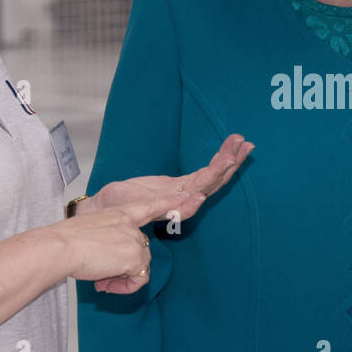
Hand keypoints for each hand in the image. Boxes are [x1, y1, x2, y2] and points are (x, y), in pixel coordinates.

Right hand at [58, 193, 180, 293]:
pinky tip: (106, 284)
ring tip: (101, 280)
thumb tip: (109, 260)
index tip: (187, 197)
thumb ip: (107, 240)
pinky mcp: (134, 258)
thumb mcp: (90, 231)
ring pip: (140, 266)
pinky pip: (138, 280)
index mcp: (117, 213)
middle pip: (141, 250)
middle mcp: (130, 224)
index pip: (148, 205)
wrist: (60, 247)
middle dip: (123, 267)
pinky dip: (124, 287)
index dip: (168, 203)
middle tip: (101, 276)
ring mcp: (134, 240)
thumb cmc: (65, 240)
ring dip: (121, 279)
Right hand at [88, 134, 252, 216]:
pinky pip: (204, 172)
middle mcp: (184, 197)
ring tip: (243, 141)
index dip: (214, 175)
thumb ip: (166, 207)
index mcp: (175, 203)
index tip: (228, 160)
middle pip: (213, 180)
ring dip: (228, 158)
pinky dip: (216, 161)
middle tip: (245, 145)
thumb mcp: (136, 206)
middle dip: (230, 162)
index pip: (200, 188)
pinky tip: (229, 151)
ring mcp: (184, 190)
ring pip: (212, 175)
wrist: (106, 209)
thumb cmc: (116, 209)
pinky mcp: (180, 184)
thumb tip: (194, 203)